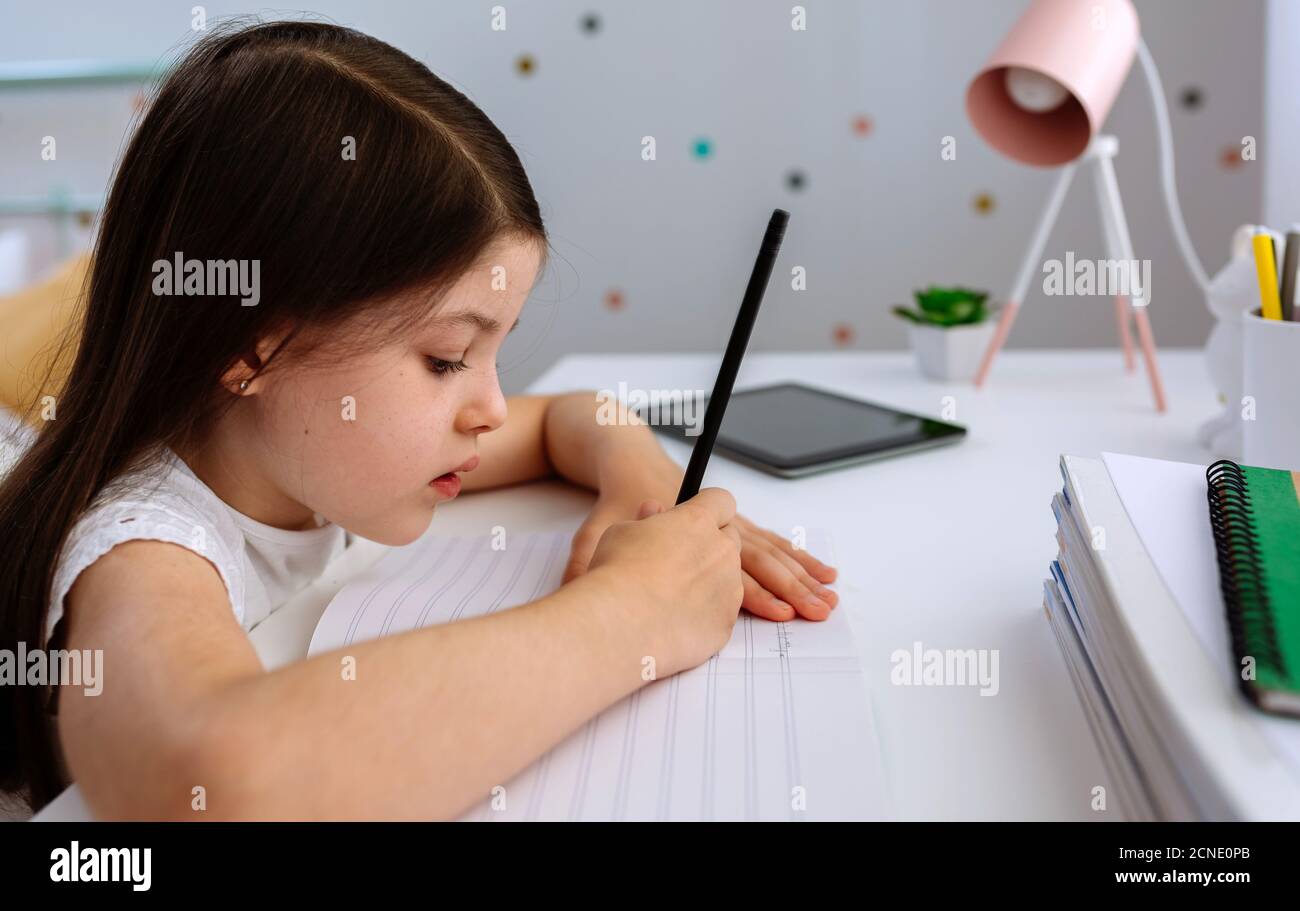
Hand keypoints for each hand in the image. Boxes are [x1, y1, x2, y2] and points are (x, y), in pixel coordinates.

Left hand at [562, 455, 839, 621]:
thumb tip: (575, 588)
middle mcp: (715, 522)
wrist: (623, 450)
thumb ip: (590, 559)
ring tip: (830, 591)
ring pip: (772, 548)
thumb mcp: (596, 526)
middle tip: (820, 608)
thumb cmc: (613, 490)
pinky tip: (816, 570)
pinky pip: (769, 541)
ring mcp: (727, 521)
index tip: (778, 609)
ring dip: (802, 571)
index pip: (730, 557)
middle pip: (763, 555)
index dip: (754, 586)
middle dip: (794, 584)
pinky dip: (794, 556)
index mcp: (690, 523)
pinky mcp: (730, 523)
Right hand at [584, 488, 744, 675]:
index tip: (693, 520)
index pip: (721, 501)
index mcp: (698, 521)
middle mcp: (722, 552)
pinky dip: (704, 616)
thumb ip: (648, 522)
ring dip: (708, 583)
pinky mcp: (725, 625)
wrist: (620, 627)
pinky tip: (674, 621)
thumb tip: (654, 517)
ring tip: (669, 597)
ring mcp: (729, 590)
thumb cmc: (616, 574)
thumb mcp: (622, 531)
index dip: (707, 509)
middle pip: (729, 540)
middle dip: (710, 547)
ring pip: (727, 580)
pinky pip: (721, 615)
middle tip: (678, 561)